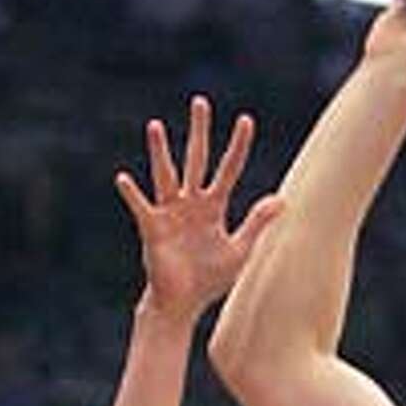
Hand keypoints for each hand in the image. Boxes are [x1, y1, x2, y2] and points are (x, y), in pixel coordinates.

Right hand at [115, 98, 283, 324]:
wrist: (183, 303)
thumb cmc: (209, 279)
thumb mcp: (239, 250)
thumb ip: (256, 223)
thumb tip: (282, 200)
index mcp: (213, 207)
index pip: (228, 169)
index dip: (238, 147)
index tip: (246, 120)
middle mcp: (191, 203)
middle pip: (197, 159)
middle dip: (200, 132)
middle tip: (201, 102)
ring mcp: (170, 213)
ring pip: (166, 175)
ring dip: (161, 152)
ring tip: (156, 126)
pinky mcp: (153, 228)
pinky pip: (141, 207)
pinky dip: (133, 194)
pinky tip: (124, 178)